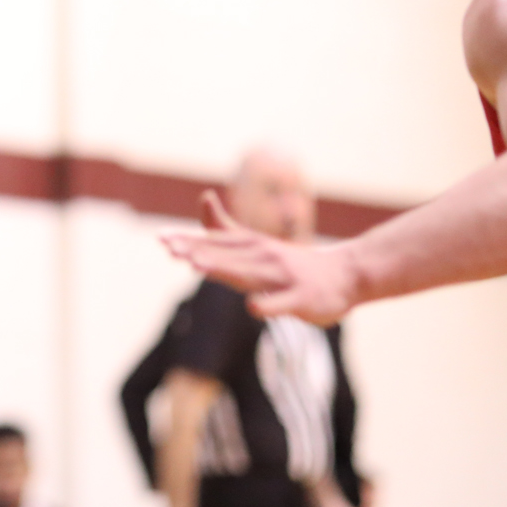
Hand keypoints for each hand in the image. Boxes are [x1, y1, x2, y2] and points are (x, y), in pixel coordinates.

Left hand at [162, 192, 360, 324]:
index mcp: (253, 246)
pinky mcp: (302, 298)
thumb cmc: (293, 264)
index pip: (215, 242)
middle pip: (227, 255)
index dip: (188, 241)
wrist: (346, 274)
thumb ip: (226, 228)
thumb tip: (203, 198)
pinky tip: (254, 308)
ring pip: (250, 275)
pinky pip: (284, 303)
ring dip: (223, 270)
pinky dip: (269, 305)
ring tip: (196, 267)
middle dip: (198, 251)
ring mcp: (284, 278)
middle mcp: (266, 258)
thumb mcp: (257, 244)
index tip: (161, 240)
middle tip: (170, 249)